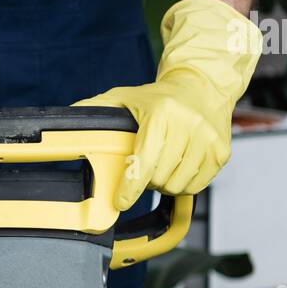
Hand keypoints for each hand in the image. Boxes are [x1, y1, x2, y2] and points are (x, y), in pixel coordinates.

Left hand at [74, 0, 261, 209]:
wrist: (202, 85)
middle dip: (147, 179)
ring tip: (162, 164)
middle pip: (159, 178)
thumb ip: (96, 109)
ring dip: (165, 182)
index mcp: (162, 114)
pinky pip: (197, 185)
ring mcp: (208, 140)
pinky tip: (178, 166)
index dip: (130, 187)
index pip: (144, 161)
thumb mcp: (125, 97)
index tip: (121, 202)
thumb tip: (65, 121)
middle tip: (145, 166)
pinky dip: (184, 183)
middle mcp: (188, 126)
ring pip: (178, 185)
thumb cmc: (158, 97)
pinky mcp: (221, 152)